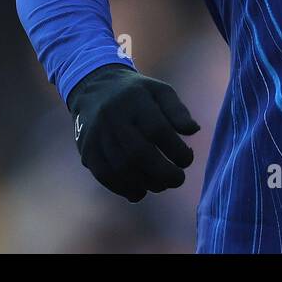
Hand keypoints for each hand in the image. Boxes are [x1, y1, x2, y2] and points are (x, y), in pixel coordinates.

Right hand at [66, 63, 200, 201]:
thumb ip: (178, 111)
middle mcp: (113, 117)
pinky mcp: (87, 151)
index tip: (188, 158)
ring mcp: (97, 136)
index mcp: (135, 100)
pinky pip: (104, 176)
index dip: (176, 150)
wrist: (95, 89)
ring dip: (145, 183)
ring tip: (161, 185)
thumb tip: (194, 130)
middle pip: (139, 153)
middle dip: (163, 173)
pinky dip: (123, 189)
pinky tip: (139, 192)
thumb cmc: (137, 94)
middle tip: (178, 179)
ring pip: (121, 168)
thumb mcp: (160, 91)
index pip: (158, 130)